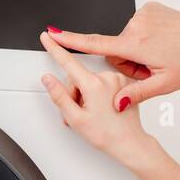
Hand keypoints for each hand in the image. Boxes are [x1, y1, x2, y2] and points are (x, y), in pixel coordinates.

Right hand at [39, 32, 151, 168]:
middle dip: (75, 93)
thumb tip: (48, 79)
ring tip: (93, 111)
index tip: (47, 36)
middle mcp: (109, 77)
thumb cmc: (109, 135)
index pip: (69, 62)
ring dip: (87, 93)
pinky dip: (99, 91)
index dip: (55, 48)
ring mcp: (119, 78)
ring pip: (91, 79)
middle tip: (80, 112)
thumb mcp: (76, 119)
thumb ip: (59, 96)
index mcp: (95, 85)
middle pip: (79, 76)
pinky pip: (104, 80)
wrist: (131, 143)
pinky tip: (103, 106)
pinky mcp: (125, 81)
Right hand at [45, 1, 179, 110]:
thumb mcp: (164, 84)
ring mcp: (143, 14)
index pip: (95, 44)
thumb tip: (117, 103)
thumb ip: (136, 94)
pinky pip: (139, 27)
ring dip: (139, 50)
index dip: (70, 40)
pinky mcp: (150, 7)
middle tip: (152, 69)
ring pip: (128, 39)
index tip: (52, 33)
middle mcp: (136, 25)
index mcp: (135, 44)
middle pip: (117, 49)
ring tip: (162, 55)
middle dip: (129, 62)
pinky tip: (164, 42)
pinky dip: (147, 37)